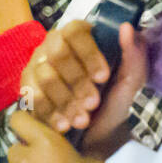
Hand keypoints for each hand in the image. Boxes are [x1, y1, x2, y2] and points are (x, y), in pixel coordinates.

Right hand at [21, 22, 147, 151]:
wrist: (100, 134)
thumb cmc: (113, 100)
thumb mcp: (131, 81)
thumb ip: (133, 55)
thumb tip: (126, 28)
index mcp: (79, 38)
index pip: (75, 31)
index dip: (88, 53)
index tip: (103, 77)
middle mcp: (53, 46)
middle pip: (57, 52)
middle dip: (77, 80)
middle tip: (93, 103)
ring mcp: (37, 66)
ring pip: (46, 77)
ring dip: (66, 101)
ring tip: (83, 120)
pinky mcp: (28, 89)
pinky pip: (33, 97)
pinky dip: (51, 113)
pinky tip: (65, 125)